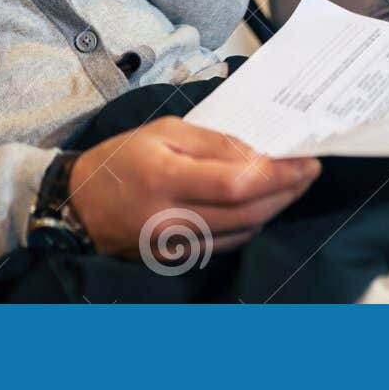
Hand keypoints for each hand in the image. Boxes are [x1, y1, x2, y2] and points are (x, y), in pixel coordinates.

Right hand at [65, 115, 319, 260]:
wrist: (79, 205)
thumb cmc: (119, 160)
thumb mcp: (162, 131)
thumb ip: (212, 143)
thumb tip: (256, 155)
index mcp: (167, 176)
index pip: (238, 182)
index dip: (279, 174)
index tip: (306, 160)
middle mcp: (173, 216)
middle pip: (249, 211)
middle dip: (287, 191)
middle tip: (309, 172)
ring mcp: (177, 243)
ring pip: (244, 230)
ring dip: (275, 208)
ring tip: (293, 185)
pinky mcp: (179, 258)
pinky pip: (228, 242)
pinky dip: (252, 223)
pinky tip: (263, 206)